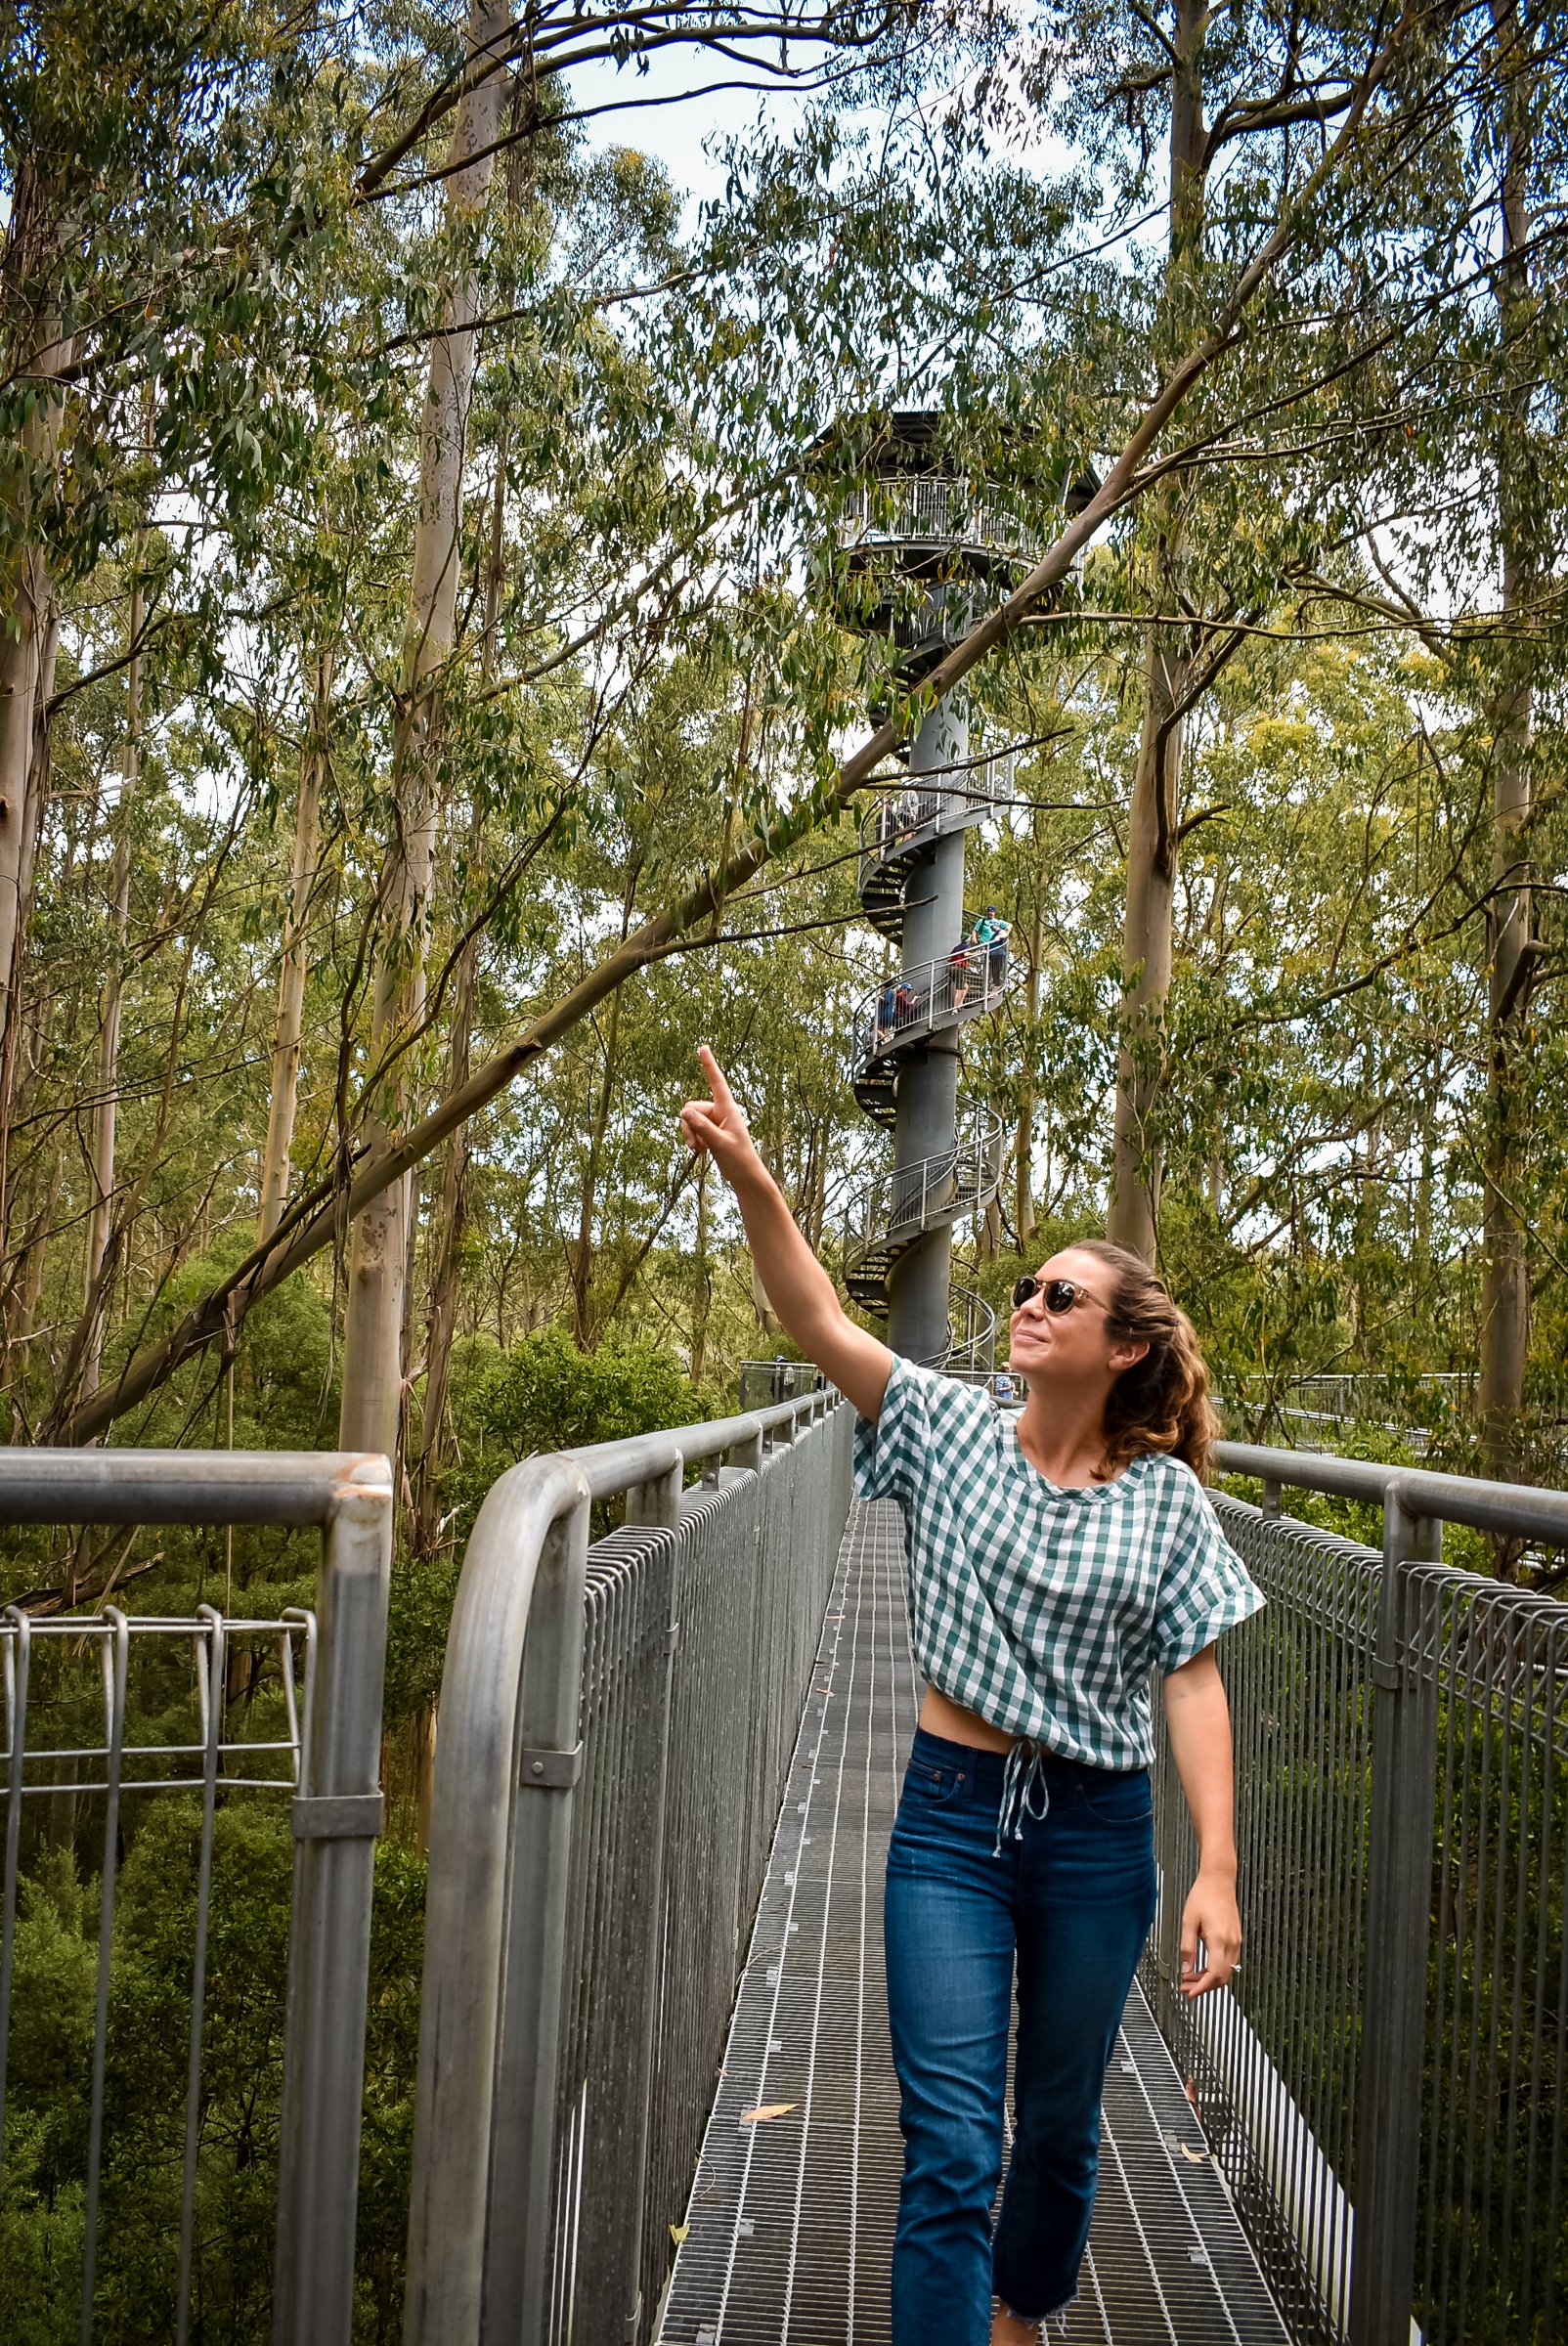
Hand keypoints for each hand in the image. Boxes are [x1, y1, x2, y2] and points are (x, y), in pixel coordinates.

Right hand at [679, 1047, 759, 1183]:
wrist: (745, 1177)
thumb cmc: (739, 1159)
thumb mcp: (719, 1143)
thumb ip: (701, 1127)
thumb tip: (683, 1112)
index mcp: (728, 1109)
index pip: (717, 1082)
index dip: (709, 1065)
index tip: (703, 1047)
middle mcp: (720, 1111)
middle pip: (691, 1108)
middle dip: (688, 1126)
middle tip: (696, 1146)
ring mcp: (714, 1121)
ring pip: (689, 1120)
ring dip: (690, 1135)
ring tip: (700, 1150)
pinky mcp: (709, 1131)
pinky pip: (691, 1129)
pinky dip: (692, 1140)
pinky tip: (701, 1152)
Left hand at [1178, 1868, 1241, 1997]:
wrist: (1219, 1880)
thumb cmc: (1203, 1896)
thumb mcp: (1188, 1921)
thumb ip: (1187, 1947)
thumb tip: (1185, 1969)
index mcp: (1219, 1940)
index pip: (1214, 1974)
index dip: (1202, 1988)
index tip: (1190, 1994)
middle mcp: (1231, 1943)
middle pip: (1222, 1977)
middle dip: (1203, 1986)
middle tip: (1185, 1987)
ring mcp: (1236, 1942)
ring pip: (1226, 1972)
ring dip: (1209, 1979)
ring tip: (1190, 1979)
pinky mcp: (1236, 1939)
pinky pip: (1228, 1962)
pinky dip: (1215, 1970)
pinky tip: (1201, 1968)